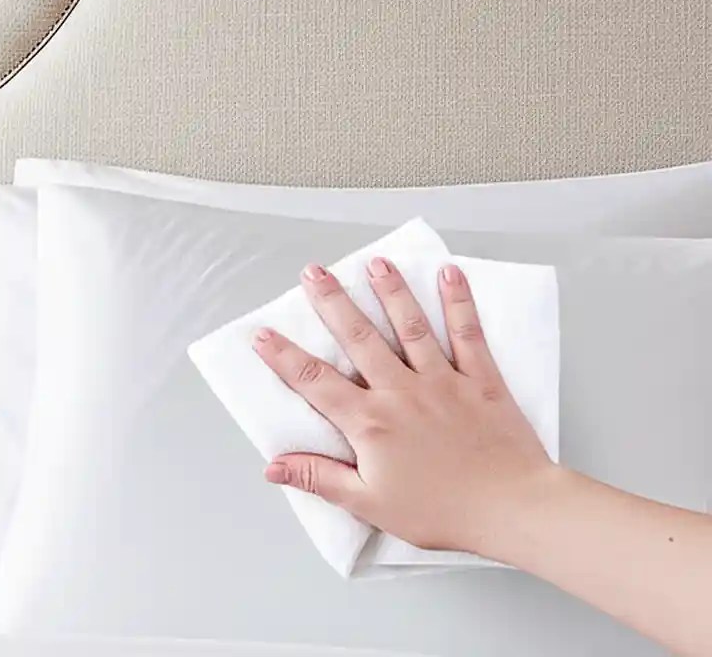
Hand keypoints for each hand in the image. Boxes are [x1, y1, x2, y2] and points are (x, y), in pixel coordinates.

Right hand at [252, 257, 555, 553]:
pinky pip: (467, 333)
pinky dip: (458, 302)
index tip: (262, 335)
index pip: (315, 382)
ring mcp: (442, 381)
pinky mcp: (481, 380)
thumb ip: (319, 478)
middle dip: (332, 301)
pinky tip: (449, 275)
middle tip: (313, 272)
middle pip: (359, 337)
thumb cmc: (441, 511)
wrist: (511, 508)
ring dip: (391, 291)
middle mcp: (401, 391)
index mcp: (370, 423)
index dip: (284, 358)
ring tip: (376, 262)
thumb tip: (274, 466)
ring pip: (410, 325)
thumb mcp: (369, 503)